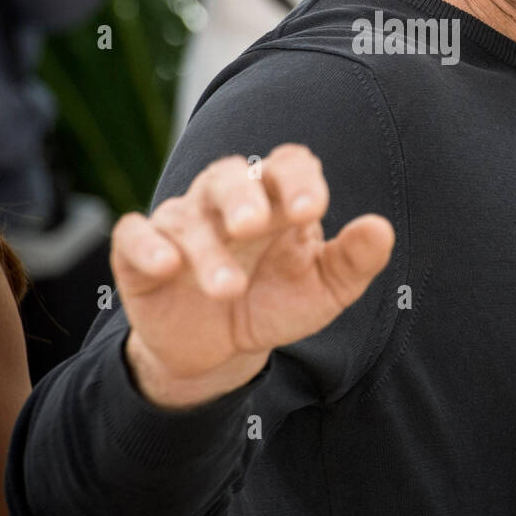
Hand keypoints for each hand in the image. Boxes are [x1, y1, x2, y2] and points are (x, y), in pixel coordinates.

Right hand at [112, 147, 394, 408]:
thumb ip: (353, 260)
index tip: (310, 211)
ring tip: (228, 288)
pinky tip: (165, 265)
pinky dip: (146, 245)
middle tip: (254, 226)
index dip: (297, 180)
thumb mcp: (322, 290)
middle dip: (241, 198)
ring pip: (186, 216)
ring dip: (206, 250)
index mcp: (274, 198)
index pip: (286, 165)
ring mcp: (181, 224)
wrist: (220, 350)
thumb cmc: (274, 302)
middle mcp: (225, 201)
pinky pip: (134, 236)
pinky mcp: (139, 253)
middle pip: (229, 176)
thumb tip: (382, 230)